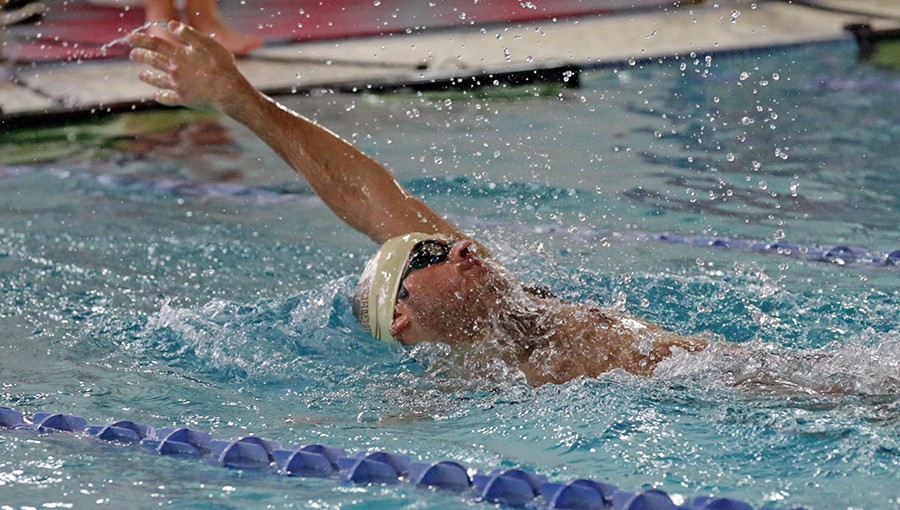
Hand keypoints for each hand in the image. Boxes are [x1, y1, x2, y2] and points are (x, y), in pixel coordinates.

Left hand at [127, 21, 249, 111]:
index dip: (140, 40)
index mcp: (179, 55)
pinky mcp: (184, 99)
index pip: (155, 44)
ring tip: (140, 75)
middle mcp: (175, 70)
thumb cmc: (220, 66)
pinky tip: (156, 95)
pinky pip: (168, 98)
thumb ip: (189, 34)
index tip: (128, 38)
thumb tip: (171, 25)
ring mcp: (178, 86)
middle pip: (154, 61)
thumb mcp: (208, 44)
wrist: (227, 91)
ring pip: (158, 80)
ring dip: (147, 77)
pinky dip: (160, 96)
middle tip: (132, 54)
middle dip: (141, 56)